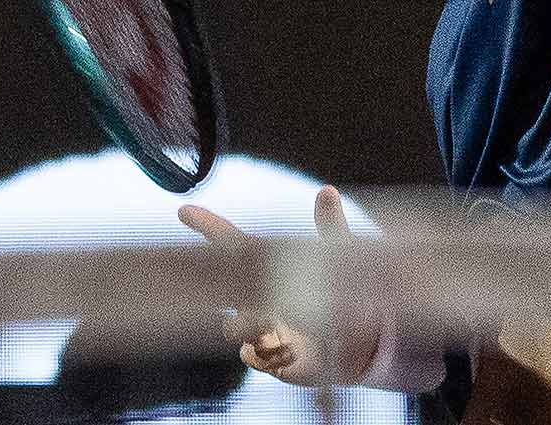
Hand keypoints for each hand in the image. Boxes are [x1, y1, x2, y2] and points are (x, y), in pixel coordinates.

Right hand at [177, 185, 379, 386]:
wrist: (366, 344)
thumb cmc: (348, 297)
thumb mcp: (342, 259)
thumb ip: (331, 227)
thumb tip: (327, 191)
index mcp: (270, 269)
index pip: (233, 244)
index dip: (208, 226)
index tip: (184, 210)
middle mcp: (259, 298)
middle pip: (220, 291)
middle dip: (208, 291)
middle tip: (230, 290)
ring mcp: (261, 328)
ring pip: (230, 326)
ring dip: (247, 324)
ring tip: (272, 323)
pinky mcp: (271, 358)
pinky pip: (251, 355)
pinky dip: (268, 353)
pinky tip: (293, 350)